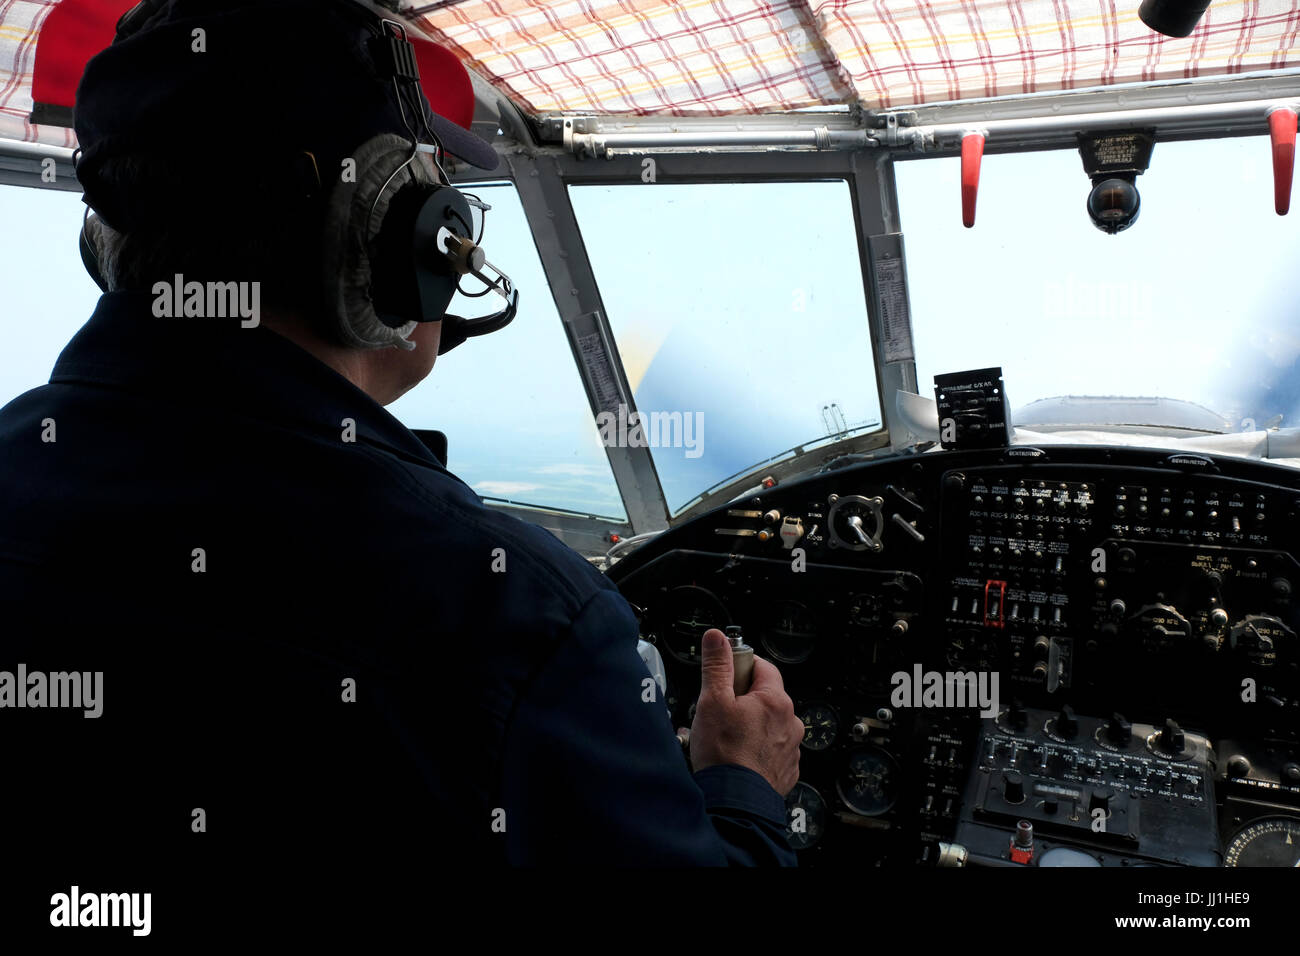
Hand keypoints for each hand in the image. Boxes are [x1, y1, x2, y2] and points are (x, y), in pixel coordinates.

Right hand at [688, 628, 802, 796]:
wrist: (736, 802)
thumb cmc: (725, 754)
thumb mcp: (712, 701)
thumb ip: (716, 665)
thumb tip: (717, 637)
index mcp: (775, 700)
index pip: (761, 666)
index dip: (739, 667)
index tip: (724, 676)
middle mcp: (790, 722)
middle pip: (764, 696)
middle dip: (741, 700)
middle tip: (718, 712)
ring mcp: (791, 747)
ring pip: (768, 724)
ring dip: (749, 726)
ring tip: (725, 739)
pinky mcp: (786, 770)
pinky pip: (771, 749)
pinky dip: (756, 749)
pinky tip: (737, 756)